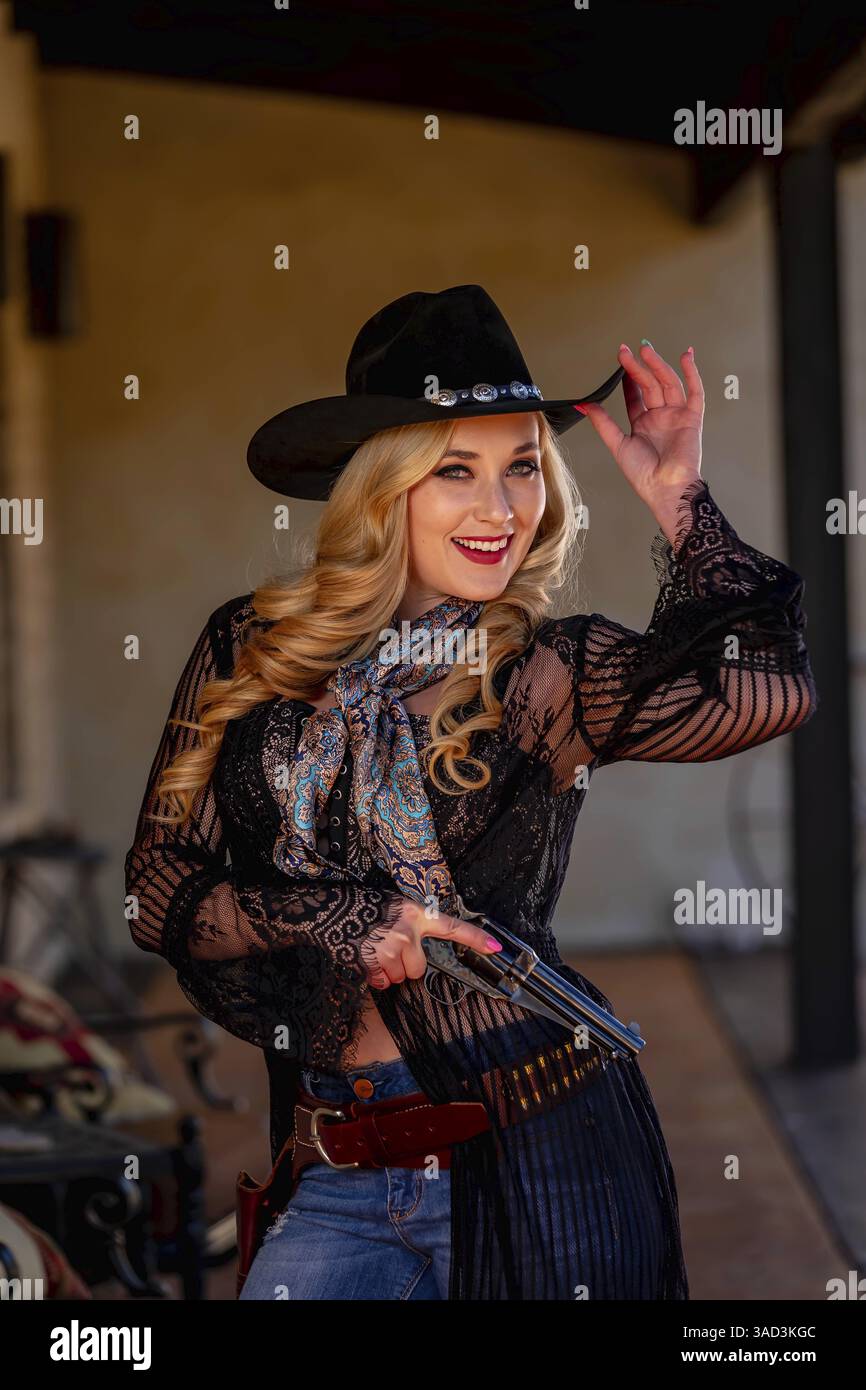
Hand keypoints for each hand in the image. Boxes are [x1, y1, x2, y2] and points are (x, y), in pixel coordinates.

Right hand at [361, 896, 501, 989]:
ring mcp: (390, 949)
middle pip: (419, 968)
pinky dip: (374, 977)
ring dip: (388, 972)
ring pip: (399, 978)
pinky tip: (365, 960)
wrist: (330, 909)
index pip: (452, 928)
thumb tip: (417, 948)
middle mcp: (407, 933)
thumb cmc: (363, 907)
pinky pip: (382, 982)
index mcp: (416, 915)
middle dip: (405, 965)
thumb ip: (413, 925)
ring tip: (374, 951)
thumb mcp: (395, 906)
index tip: (495, 948)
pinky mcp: (372, 962)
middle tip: (389, 949)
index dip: (475, 939)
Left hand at [581, 343, 703, 526]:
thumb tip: (584, 405)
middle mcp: (660, 417)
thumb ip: (603, 422)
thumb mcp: (617, 444)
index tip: (620, 362)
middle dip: (638, 367)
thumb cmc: (643, 474)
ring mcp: (676, 416)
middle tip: (625, 351)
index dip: (627, 379)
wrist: (665, 488)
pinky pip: (695, 391)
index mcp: (643, 425)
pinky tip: (685, 356)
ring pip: (668, 383)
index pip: (635, 396)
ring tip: (645, 349)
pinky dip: (692, 373)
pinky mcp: (692, 418)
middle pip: (649, 385)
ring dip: (658, 365)